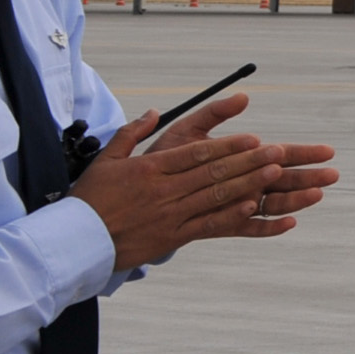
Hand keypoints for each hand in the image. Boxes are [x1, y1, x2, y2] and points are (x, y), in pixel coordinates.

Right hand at [72, 96, 339, 267]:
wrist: (75, 241)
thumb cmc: (91, 198)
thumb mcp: (106, 159)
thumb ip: (132, 133)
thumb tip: (153, 112)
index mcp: (150, 169)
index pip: (196, 154)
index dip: (227, 146)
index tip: (253, 138)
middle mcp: (164, 190)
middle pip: (213, 172)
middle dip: (248, 161)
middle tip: (278, 152)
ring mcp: (170, 214)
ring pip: (216, 196)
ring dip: (248, 183)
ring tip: (275, 172)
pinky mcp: (172, 236)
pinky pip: (206, 224)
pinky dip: (231, 215)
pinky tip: (253, 206)